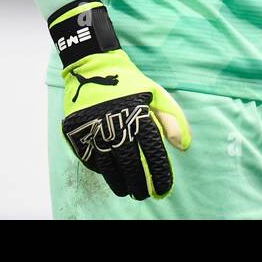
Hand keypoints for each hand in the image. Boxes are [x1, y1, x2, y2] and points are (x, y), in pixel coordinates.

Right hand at [60, 47, 191, 199]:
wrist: (93, 66)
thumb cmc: (130, 83)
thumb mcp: (156, 94)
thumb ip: (173, 119)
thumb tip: (184, 147)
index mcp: (138, 115)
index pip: (153, 152)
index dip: (160, 174)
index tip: (164, 189)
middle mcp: (116, 125)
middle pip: (130, 165)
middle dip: (140, 185)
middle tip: (145, 194)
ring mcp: (94, 130)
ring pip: (109, 167)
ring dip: (120, 183)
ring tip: (129, 191)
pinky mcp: (78, 133)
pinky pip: (92, 160)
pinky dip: (103, 171)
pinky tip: (112, 175)